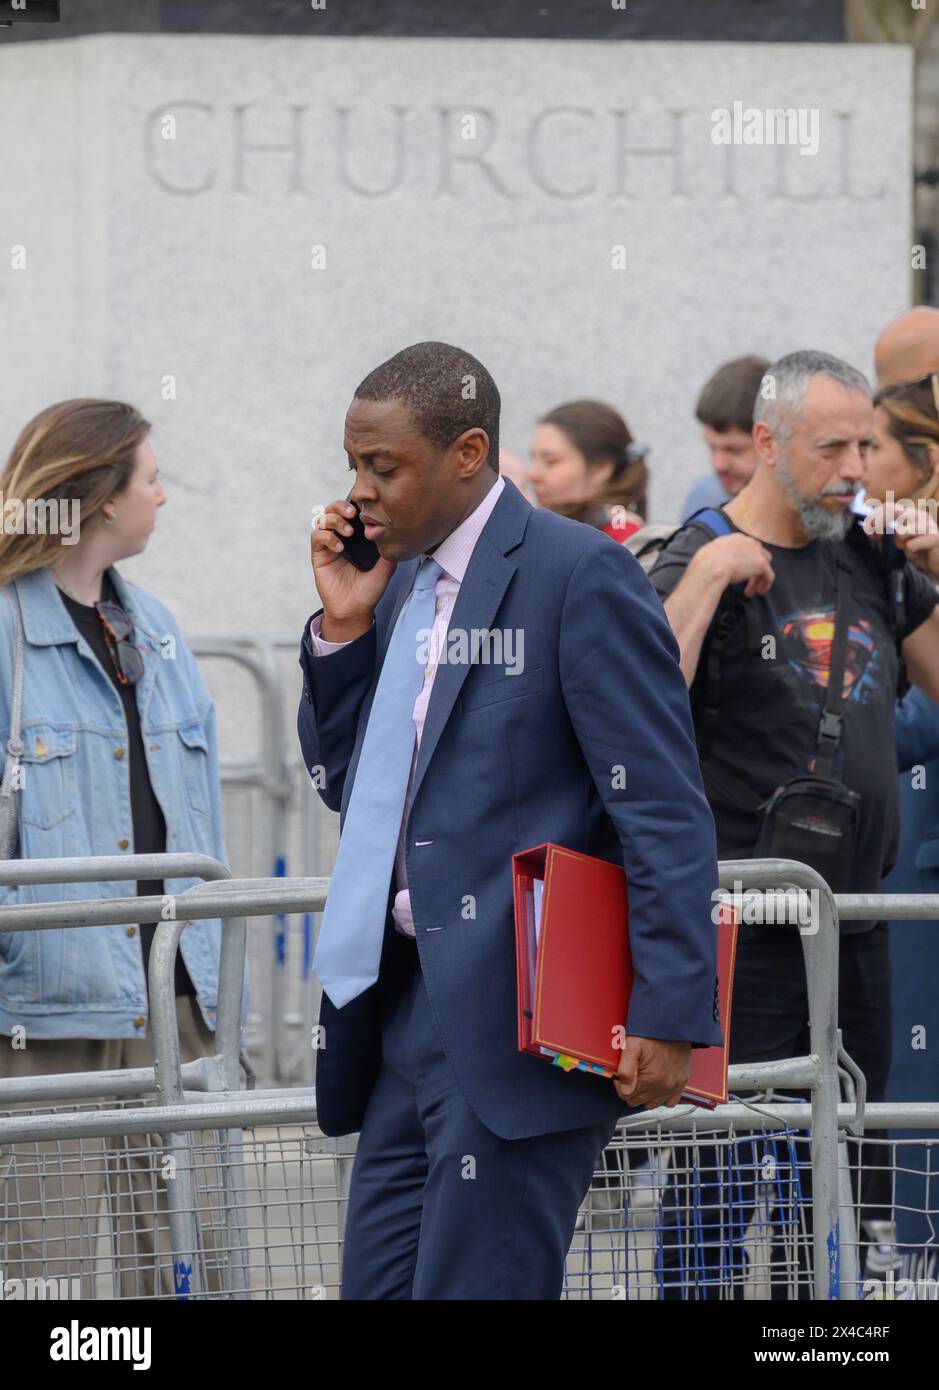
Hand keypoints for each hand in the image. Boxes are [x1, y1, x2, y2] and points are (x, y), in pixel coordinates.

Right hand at [311, 498, 395, 639]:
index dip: (356, 504)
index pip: (352, 511)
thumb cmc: (369, 589)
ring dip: (335, 520)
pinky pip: (317, 537)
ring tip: (349, 533)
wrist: (355, 609)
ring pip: (323, 518)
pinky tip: (340, 547)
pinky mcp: (319, 555)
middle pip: (334, 508)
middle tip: (353, 513)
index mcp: (357, 536)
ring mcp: (329, 544)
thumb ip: (389, 548)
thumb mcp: (386, 567)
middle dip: (342, 506)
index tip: (367, 507)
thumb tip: (396, 532)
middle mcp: (341, 536)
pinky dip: (327, 537)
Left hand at [613, 1036, 691, 1109]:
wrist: (672, 1026)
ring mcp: (674, 1086)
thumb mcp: (631, 1046)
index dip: (619, 1084)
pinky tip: (655, 1085)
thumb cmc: (651, 1034)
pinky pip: (669, 1102)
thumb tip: (625, 1091)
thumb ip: (626, 1070)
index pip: (626, 1096)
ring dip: (645, 1094)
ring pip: (651, 1104)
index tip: (621, 1073)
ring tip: (643, 1077)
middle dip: (631, 1089)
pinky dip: (661, 1097)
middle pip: (637, 1101)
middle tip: (632, 1072)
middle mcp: (664, 1087)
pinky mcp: (682, 1083)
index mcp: (650, 1080)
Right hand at [695, 534, 774, 596]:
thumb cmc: (706, 561)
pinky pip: (769, 575)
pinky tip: (759, 592)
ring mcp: (757, 552)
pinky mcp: (762, 564)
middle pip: (758, 555)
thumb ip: (720, 552)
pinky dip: (765, 584)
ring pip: (764, 566)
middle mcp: (749, 541)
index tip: (740, 572)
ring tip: (751, 591)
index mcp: (737, 538)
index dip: (745, 561)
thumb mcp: (712, 551)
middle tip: (747, 582)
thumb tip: (719, 559)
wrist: (712, 566)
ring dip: (758, 578)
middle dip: (753, 569)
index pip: (747, 548)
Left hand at [863, 499, 938, 579]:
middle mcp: (919, 515)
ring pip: (901, 532)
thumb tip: (868, 529)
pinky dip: (911, 552)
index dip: (874, 518)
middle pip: (892, 510)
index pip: (888, 507)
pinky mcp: (934, 537)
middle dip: (879, 524)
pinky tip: (919, 553)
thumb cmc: (919, 551)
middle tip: (878, 538)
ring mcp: (928, 524)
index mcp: (911, 514)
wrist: (938, 563)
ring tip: (909, 548)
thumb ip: (886, 534)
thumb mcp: (899, 541)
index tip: (869, 532)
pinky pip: (911, 545)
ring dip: (899, 543)